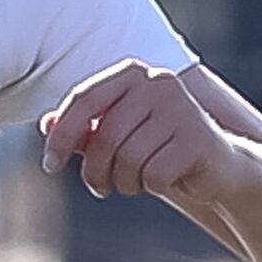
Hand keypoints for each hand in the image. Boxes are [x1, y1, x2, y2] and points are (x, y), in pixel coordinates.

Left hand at [41, 62, 235, 206]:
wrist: (214, 165)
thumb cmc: (154, 148)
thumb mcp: (113, 138)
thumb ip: (81, 130)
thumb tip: (47, 124)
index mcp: (132, 73)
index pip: (83, 99)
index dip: (60, 136)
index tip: (49, 166)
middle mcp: (158, 82)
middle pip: (104, 136)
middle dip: (94, 171)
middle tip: (100, 188)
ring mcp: (182, 107)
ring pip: (128, 158)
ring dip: (124, 182)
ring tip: (136, 182)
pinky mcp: (199, 137)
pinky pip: (154, 174)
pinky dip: (151, 187)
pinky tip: (163, 181)